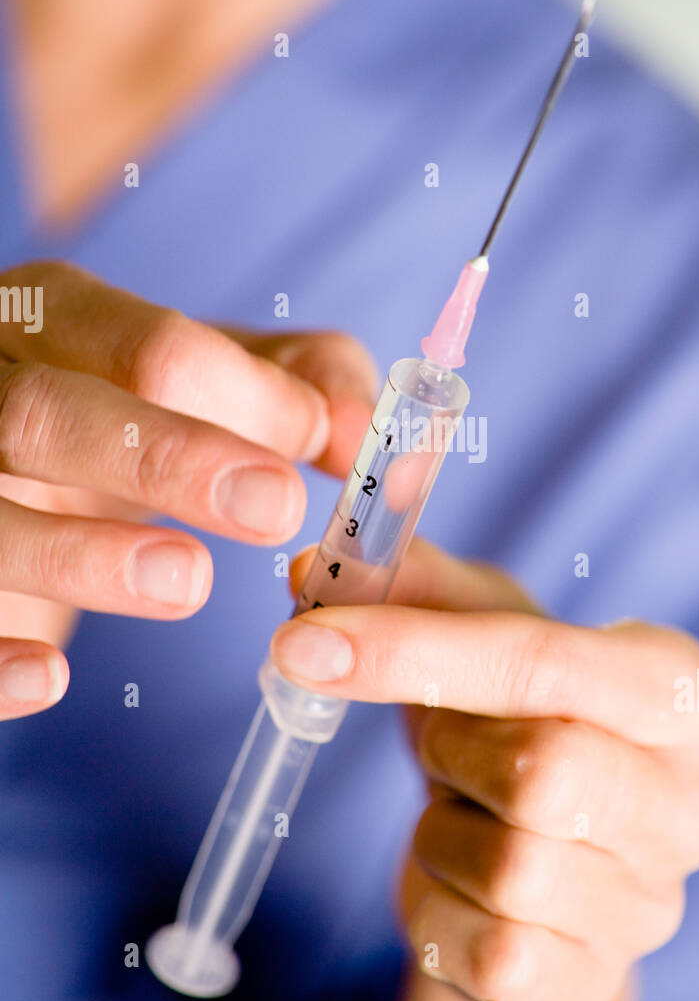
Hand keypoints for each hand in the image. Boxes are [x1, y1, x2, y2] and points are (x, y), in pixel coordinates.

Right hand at [0, 260, 375, 718]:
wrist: (3, 470)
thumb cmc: (119, 418)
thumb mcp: (208, 381)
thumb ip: (298, 386)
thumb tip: (359, 433)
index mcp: (55, 321)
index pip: (145, 346)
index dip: (238, 393)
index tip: (314, 443)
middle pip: (44, 411)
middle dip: (163, 456)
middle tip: (276, 506)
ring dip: (80, 554)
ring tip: (188, 584)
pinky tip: (52, 678)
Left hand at [273, 539, 698, 1000]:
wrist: (544, 869)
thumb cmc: (518, 724)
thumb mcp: (483, 635)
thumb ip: (412, 590)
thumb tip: (309, 567)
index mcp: (682, 690)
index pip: (548, 662)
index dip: (418, 650)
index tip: (306, 645)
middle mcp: (693, 801)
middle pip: (542, 773)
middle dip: (452, 750)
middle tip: (440, 744)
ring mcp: (654, 903)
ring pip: (512, 868)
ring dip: (445, 832)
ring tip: (464, 811)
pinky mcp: (596, 981)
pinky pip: (488, 948)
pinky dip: (439, 907)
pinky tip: (460, 881)